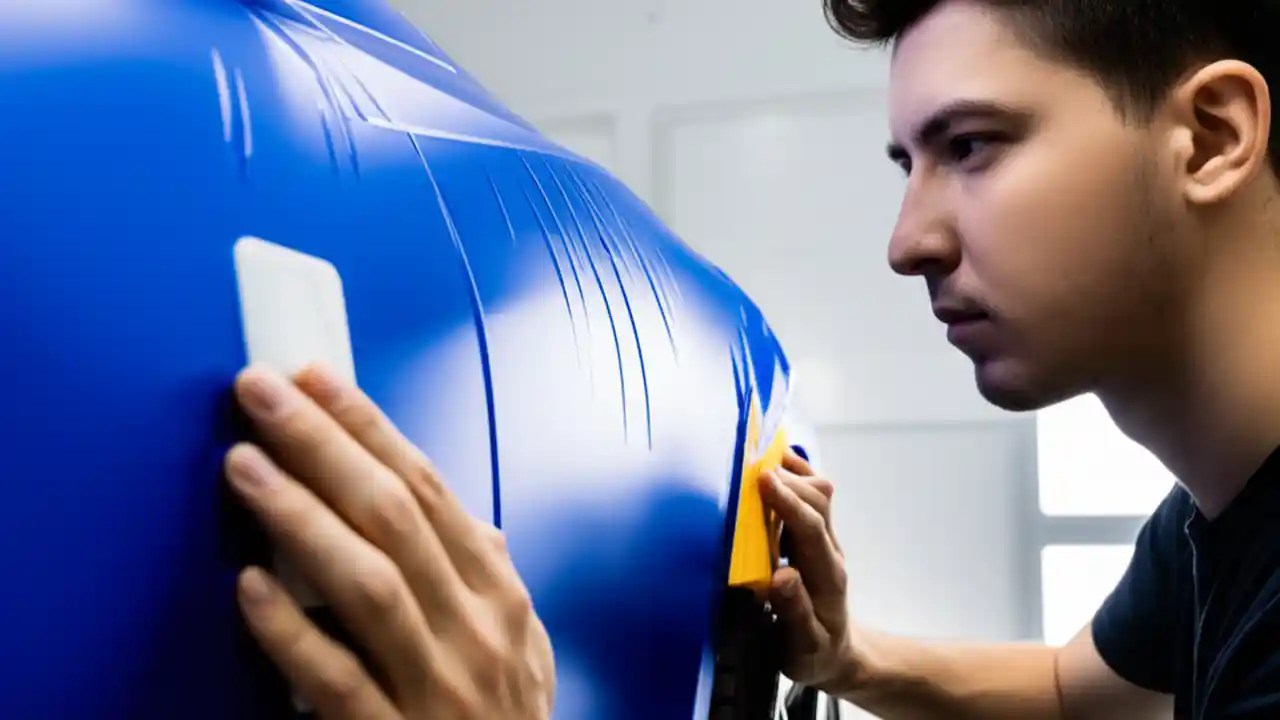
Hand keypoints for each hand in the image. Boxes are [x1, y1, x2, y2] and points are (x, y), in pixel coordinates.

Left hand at [223, 363, 554, 718]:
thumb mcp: (520, 647)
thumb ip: (489, 583)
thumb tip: (474, 525)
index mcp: (498, 595)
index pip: (431, 490)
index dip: (371, 429)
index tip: (316, 378)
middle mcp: (473, 630)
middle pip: (395, 518)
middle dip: (326, 446)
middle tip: (263, 393)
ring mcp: (436, 686)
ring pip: (368, 586)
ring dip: (302, 518)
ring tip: (245, 466)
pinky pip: (337, 681)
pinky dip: (292, 634)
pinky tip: (250, 590)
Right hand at [759, 450, 861, 694]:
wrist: (837, 652)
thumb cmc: (815, 654)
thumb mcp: (803, 648)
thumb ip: (794, 613)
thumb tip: (782, 576)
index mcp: (826, 576)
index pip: (811, 528)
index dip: (788, 502)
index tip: (763, 480)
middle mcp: (829, 550)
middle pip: (817, 501)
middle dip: (786, 481)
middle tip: (746, 469)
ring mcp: (825, 540)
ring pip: (818, 492)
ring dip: (791, 474)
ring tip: (757, 460)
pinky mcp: (816, 535)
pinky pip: (812, 494)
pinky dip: (794, 475)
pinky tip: (775, 464)